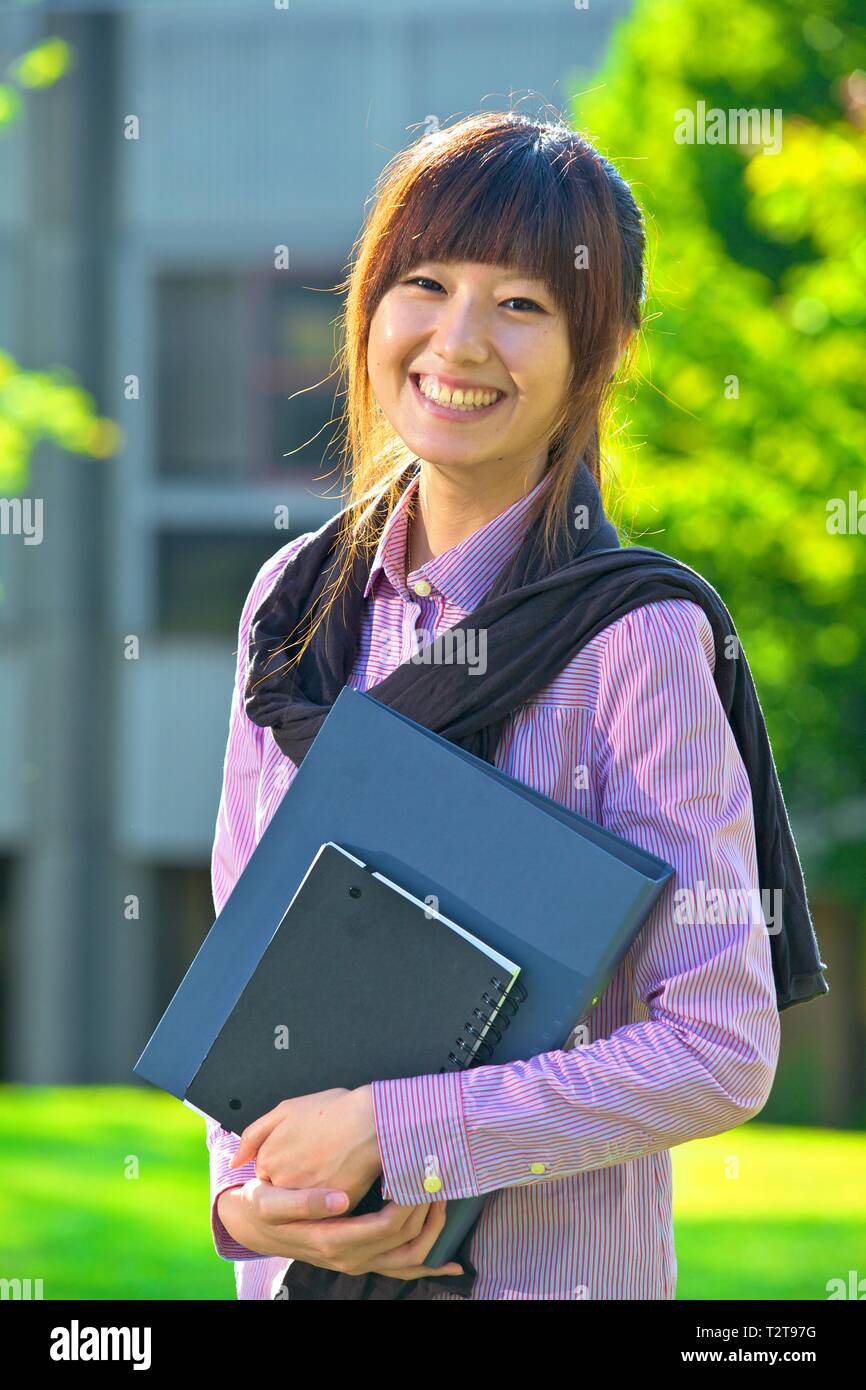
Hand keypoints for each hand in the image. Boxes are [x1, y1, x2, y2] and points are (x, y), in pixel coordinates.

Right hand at [218, 1179, 462, 1278]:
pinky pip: (402, 1270)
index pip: (386, 1226)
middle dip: (427, 1206)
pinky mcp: (363, 1258)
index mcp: (332, 1240)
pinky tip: (452, 1263)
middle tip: (437, 1172)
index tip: (420, 1169)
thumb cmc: (263, 1204)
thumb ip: (303, 1202)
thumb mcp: (269, 1200)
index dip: (409, 1201)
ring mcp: (359, 1261)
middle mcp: (350, 1258)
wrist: (255, 1223)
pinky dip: (430, 1267)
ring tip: (443, 1194)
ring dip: (434, 1229)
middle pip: (406, 1240)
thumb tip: (340, 1200)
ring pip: (410, 1257)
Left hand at [229, 1086, 381, 1210]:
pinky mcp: (333, 1210)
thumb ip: (254, 1134)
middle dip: (299, 1172)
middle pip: (284, 1186)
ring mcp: (307, 1200)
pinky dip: (335, 1195)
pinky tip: (346, 1173)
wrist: (373, 1121)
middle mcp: (283, 1184)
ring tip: (334, 1161)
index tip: (306, 1145)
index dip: (288, 1155)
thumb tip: (235, 1161)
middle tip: (322, 1152)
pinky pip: (328, 1209)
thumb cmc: (334, 1110)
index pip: (269, 1169)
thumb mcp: (286, 1109)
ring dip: (315, 1185)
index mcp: (269, 1160)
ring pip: (304, 1200)